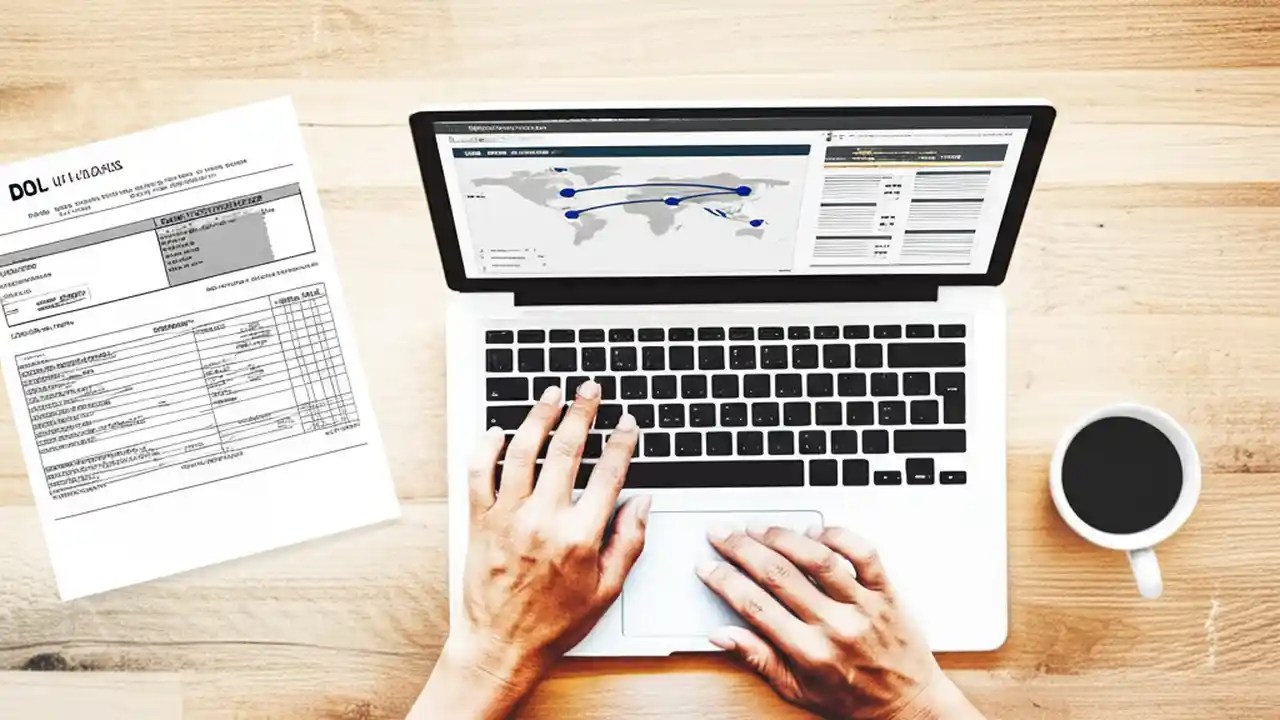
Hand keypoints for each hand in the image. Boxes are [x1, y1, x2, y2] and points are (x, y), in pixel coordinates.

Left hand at [410, 381, 649, 719]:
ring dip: (540, 416)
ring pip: (523, 450)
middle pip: (567, 449)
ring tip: (552, 394)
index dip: (622, 442)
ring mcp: (508, 518)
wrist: (501, 648)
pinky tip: (499, 430)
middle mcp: (543, 520)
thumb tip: (643, 503)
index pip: (608, 473)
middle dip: (583, 412)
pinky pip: (479, 473)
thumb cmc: (553, 624)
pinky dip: (487, 447)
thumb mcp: (608, 590)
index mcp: (580, 536)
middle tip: (590, 390)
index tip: (627, 424)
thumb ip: (629, 542)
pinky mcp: (480, 521)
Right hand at [698, 525, 983, 719]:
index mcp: (809, 653)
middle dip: (742, 549)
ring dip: (783, 537)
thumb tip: (722, 636)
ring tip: (760, 528)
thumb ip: (759, 659)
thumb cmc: (852, 698)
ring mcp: (863, 606)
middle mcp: (835, 626)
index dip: (725, 582)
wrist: (908, 706)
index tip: (708, 567)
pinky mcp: (886, 593)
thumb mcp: (797, 690)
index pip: (755, 607)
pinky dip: (838, 535)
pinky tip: (815, 531)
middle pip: (779, 575)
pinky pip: (864, 554)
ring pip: (818, 558)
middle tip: (723, 535)